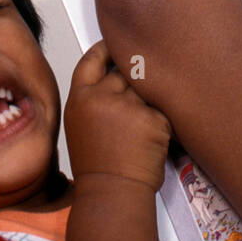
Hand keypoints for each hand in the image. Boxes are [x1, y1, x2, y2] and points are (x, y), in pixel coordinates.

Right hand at [63, 40, 171, 190]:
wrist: (111, 193)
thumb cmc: (96, 164)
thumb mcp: (81, 123)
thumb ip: (94, 96)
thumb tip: (115, 75)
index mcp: (80, 98)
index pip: (93, 59)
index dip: (107, 50)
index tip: (117, 47)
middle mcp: (102, 96)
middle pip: (125, 70)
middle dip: (133, 82)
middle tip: (134, 101)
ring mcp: (128, 106)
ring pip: (146, 88)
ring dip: (148, 101)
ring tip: (139, 127)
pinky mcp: (153, 118)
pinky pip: (162, 108)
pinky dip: (160, 120)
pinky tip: (150, 139)